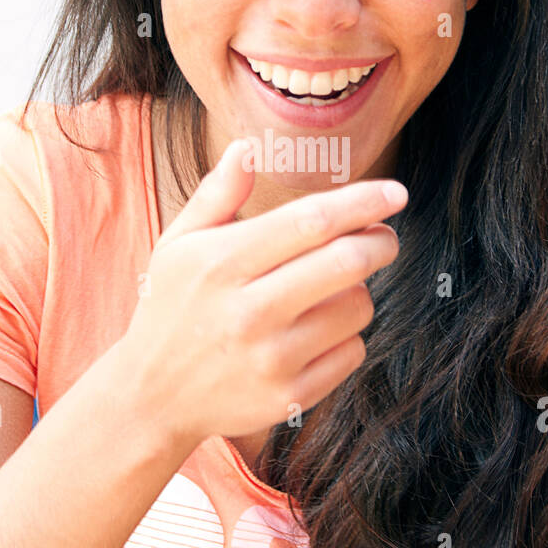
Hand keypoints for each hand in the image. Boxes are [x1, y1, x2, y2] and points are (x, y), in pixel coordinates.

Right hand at [113, 137, 407, 447]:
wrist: (152, 398)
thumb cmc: (170, 308)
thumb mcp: (177, 246)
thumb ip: (216, 195)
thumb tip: (247, 148)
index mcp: (222, 263)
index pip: (310, 222)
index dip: (362, 203)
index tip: (394, 194)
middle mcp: (249, 312)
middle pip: (346, 263)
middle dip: (380, 243)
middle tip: (383, 238)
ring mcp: (272, 360)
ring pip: (357, 308)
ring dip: (357, 292)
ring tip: (329, 292)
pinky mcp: (290, 398)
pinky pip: (352, 353)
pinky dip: (346, 337)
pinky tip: (316, 334)